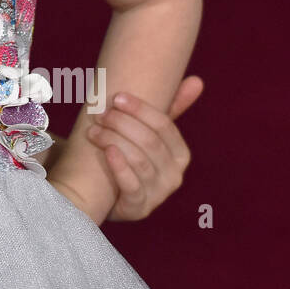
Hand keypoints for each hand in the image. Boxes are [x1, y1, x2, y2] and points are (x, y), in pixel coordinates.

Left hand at [90, 76, 202, 221]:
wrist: (107, 194)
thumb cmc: (130, 156)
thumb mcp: (150, 134)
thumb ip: (170, 109)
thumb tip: (197, 80)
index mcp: (180, 154)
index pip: (165, 126)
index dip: (141, 109)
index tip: (117, 97)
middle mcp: (174, 175)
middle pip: (149, 142)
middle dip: (122, 123)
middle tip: (99, 113)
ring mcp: (158, 194)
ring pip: (138, 160)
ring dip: (113, 140)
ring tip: (92, 130)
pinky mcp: (139, 208)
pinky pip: (131, 185)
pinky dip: (119, 166)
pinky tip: (107, 151)